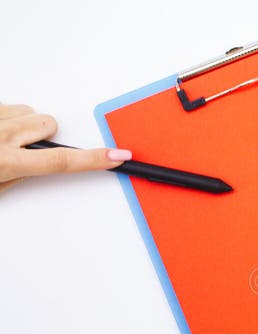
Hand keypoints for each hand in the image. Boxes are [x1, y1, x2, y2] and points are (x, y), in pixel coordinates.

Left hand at [0, 103, 131, 192]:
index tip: (118, 156)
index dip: (94, 159)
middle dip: (45, 135)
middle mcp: (1, 135)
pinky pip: (9, 106)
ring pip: (29, 113)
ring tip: (2, 137)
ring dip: (22, 125)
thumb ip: (15, 176)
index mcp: (5, 161)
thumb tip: (31, 166)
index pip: (62, 161)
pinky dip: (6, 117)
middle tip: (25, 148)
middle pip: (48, 126)